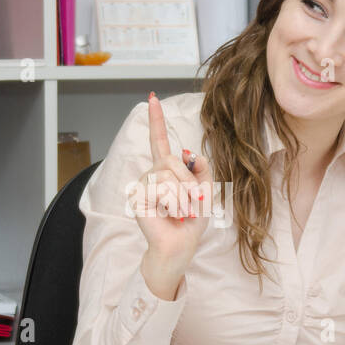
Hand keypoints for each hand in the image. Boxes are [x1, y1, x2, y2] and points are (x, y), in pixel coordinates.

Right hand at [128, 92, 214, 262]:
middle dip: (190, 182)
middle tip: (192, 202)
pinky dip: (175, 204)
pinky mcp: (139, 197)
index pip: (160, 140)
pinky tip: (172, 216)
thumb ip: (201, 167)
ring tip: (181, 211)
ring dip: (184, 195)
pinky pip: (163, 189)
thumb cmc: (191, 220)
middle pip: (173, 160)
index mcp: (167, 170)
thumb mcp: (205, 190)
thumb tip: (186, 152)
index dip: (157, 120)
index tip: (153, 99)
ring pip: (169, 175)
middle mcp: (152, 173)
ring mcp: (143, 184)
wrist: (180, 246)